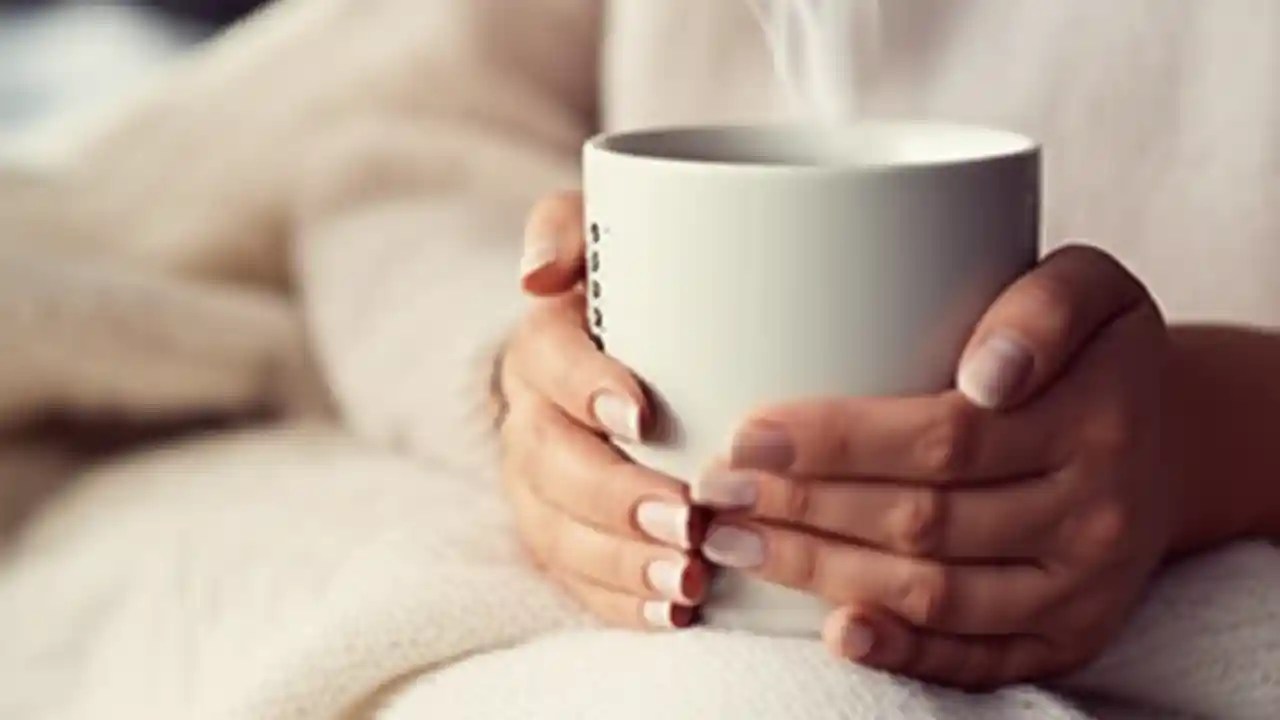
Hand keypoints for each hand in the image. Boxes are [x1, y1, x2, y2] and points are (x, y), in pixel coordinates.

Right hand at [499, 191, 706, 629]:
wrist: (622, 356)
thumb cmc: (631, 294)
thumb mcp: (601, 236)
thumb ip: (570, 225)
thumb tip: (535, 273)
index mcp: (543, 347)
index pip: (547, 363)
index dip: (586, 388)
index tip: (642, 413)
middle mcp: (531, 420)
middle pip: (554, 467)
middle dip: (617, 499)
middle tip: (689, 521)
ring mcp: (541, 489)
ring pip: (562, 535)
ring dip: (624, 563)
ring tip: (691, 582)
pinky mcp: (564, 537)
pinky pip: (579, 580)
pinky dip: (623, 602)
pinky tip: (677, 616)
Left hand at [695, 246, 1172, 686]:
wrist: (1164, 439)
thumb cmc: (1093, 352)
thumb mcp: (1092, 290)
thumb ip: (1044, 306)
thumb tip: (987, 374)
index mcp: (1095, 421)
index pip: (945, 439)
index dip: (839, 443)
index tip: (749, 435)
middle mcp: (1093, 515)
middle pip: (924, 522)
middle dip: (804, 509)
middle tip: (716, 491)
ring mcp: (1080, 590)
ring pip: (934, 594)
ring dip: (823, 574)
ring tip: (735, 544)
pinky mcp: (1065, 639)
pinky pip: (978, 661)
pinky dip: (903, 653)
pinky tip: (834, 632)